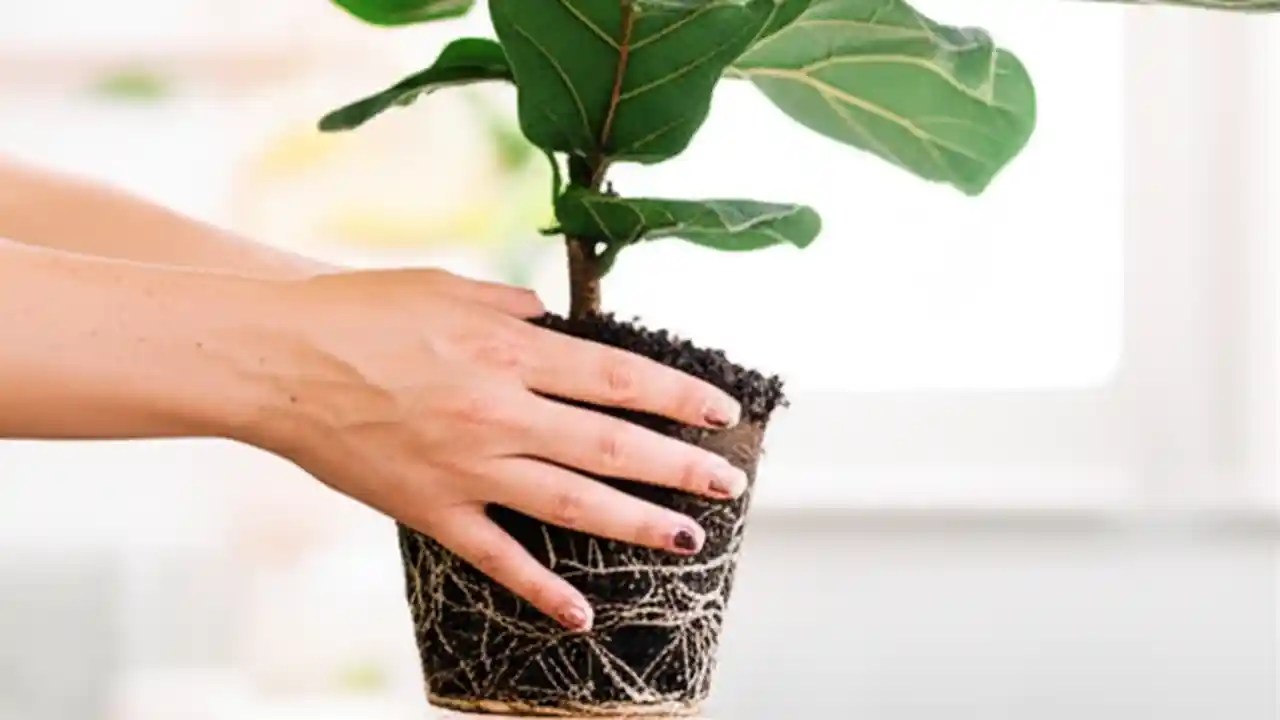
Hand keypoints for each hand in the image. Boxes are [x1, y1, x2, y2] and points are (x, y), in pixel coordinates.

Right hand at [248, 269, 744, 630]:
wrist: (278, 359)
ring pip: (572, 504)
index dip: (679, 397)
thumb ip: (513, 308)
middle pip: (612, 445)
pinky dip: (540, 591)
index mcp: (509, 349)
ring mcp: (467, 467)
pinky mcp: (430, 509)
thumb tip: (560, 323)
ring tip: (688, 540)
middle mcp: (500, 412)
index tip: (722, 412)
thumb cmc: (362, 311)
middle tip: (730, 484)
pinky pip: (496, 557)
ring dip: (637, 525)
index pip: (618, 377)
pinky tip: (580, 615)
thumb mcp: (449, 286)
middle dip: (680, 467)